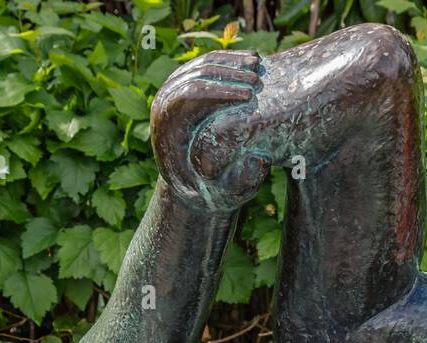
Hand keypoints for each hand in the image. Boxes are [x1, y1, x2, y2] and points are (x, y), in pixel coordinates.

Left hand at [150, 50, 271, 212]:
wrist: (191, 184)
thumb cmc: (208, 193)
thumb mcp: (222, 196)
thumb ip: (240, 183)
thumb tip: (260, 158)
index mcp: (166, 125)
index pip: (190, 95)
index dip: (221, 92)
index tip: (249, 97)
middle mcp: (166, 100)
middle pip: (196, 74)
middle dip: (229, 74)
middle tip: (258, 80)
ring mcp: (176, 86)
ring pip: (203, 63)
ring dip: (233, 64)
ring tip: (260, 69)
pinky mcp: (188, 81)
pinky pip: (210, 62)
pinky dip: (233, 60)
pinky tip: (256, 62)